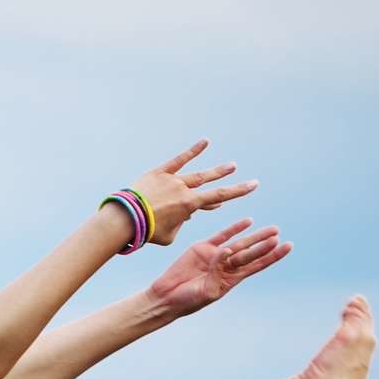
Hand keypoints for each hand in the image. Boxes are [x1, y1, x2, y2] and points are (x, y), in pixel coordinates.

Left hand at [126, 140, 257, 245]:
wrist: (126, 218)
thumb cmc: (147, 231)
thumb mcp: (169, 236)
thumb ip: (180, 224)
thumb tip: (184, 215)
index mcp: (189, 205)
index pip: (218, 197)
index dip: (237, 192)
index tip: (252, 186)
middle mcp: (184, 189)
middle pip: (211, 184)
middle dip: (230, 182)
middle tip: (247, 178)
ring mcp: (173, 179)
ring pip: (198, 173)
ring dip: (215, 171)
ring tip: (230, 166)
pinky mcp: (160, 172)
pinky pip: (178, 160)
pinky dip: (192, 151)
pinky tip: (205, 142)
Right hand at [149, 220, 292, 315]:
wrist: (166, 296)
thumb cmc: (188, 300)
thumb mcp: (207, 290)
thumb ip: (219, 271)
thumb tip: (228, 251)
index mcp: (230, 280)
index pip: (256, 265)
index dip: (272, 256)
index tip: (287, 246)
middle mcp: (226, 267)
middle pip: (250, 252)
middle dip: (265, 244)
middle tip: (277, 233)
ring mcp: (215, 256)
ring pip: (239, 243)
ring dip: (254, 235)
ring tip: (271, 228)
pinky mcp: (203, 248)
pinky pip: (222, 236)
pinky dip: (234, 229)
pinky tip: (247, 222)